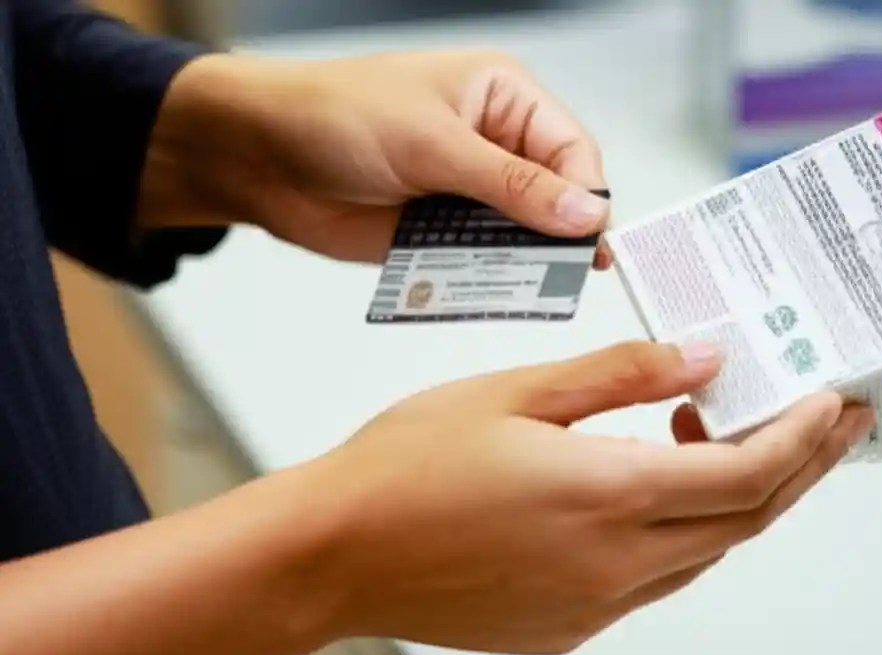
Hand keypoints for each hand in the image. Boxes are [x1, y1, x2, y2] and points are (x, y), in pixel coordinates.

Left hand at [144, 51, 614, 266]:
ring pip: (523, 237)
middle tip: (565, 275)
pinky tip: (486, 292)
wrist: (256, 157)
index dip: (586, 197)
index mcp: (503, 98)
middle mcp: (494, 143)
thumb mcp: (431, 143)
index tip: (588, 241)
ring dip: (522, 263)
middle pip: (556, 199)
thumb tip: (585, 213)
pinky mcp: (442, 233)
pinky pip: (482, 263)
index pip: (572, 149)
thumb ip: (512, 184)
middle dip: (558, 235)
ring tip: (529, 289)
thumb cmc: (334, 116)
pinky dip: (485, 280)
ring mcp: (468, 192)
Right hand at [315, 341, 872, 654]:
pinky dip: (686, 528)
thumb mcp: (517, 392)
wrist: (333, 556)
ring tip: (744, 435)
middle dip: (802, 465)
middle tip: (835, 421)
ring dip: (742, 496)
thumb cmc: (406, 467)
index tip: (835, 402)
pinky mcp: (572, 625)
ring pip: (708, 551)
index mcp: (607, 495)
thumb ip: (622, 375)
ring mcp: (597, 604)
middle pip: (747, 519)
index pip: (747, 472)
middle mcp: (616, 563)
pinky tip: (663, 482)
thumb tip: (705, 360)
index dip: (804, 437)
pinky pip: (658, 577)